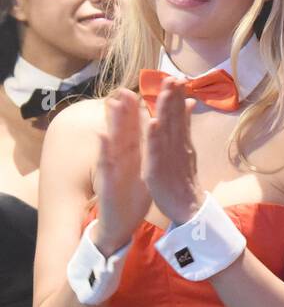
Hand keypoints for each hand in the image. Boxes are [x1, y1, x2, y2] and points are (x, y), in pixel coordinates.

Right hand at [93, 89, 151, 251]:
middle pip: (124, 129)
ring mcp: (112, 167)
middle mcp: (122, 156)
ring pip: (112, 141)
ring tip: (112, 103)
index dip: (144, 108)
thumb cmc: (132, 191)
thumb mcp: (146, 166)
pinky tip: (102, 136)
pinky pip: (105, 164)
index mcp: (134, 152)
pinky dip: (104, 149)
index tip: (145, 93)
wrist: (120, 219)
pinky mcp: (107, 181)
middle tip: (128, 86)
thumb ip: (150, 146)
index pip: (139, 127)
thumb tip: (158, 127)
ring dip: (112, 122)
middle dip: (126, 109)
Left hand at [142, 78, 201, 223]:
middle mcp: (177, 146)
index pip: (180, 114)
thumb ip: (186, 127)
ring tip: (166, 91)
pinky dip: (155, 137)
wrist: (189, 209)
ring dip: (166, 110)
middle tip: (174, 77)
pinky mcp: (157, 170)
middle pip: (175, 118)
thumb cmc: (184, 180)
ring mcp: (168, 157)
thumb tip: (190, 103)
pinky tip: (153, 122)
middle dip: (174, 96)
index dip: (178, 96)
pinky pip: (155, 152)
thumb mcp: (187, 150)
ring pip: (167, 130)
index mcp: (182, 141)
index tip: (177, 77)